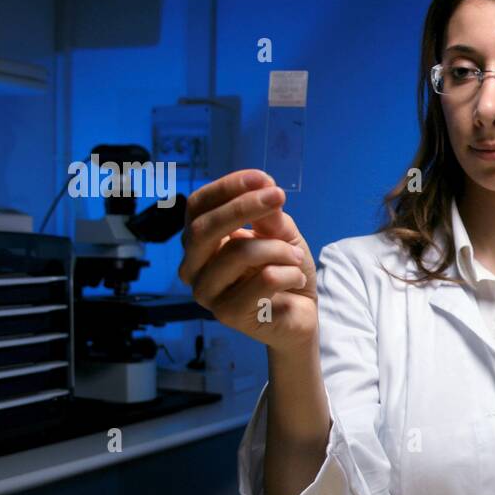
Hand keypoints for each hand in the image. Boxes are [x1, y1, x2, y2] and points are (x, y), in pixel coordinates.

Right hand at [178, 169, 317, 352]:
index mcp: (199, 242)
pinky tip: (296, 280)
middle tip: (278, 196)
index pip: (198, 206)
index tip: (263, 178)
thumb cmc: (284, 271)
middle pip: (204, 228)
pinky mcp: (227, 314)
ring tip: (296, 256)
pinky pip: (263, 280)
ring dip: (278, 248)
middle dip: (244, 207)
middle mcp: (193, 267)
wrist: (300, 316)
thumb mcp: (281, 234)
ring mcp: (206, 292)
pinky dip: (289, 273)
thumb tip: (263, 185)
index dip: (228, 187)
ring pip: (238, 253)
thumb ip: (269, 214)